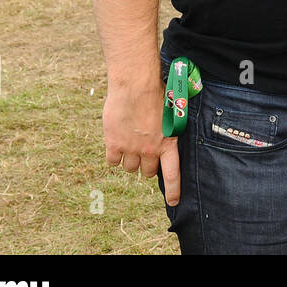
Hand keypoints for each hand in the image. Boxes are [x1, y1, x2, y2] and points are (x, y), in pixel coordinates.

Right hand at [103, 78, 180, 204]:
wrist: (135, 84)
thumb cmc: (156, 93)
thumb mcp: (171, 114)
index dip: (174, 191)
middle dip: (147, 165)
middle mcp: (150, 149)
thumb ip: (167, 131)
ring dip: (130, 160)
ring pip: (129, 168)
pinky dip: (114, 155)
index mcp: (169, 142)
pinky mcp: (114, 144)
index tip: (173, 203)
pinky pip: (112, 162)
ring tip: (130, 142)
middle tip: (144, 152)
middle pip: (148, 172)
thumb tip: (165, 139)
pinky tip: (116, 141)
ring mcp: (131, 148)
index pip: (173, 174)